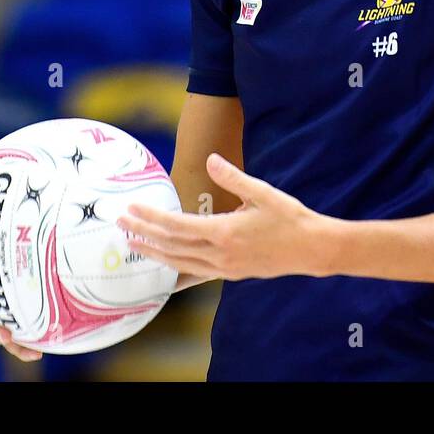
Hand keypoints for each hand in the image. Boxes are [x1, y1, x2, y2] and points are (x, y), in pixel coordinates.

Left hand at [116, 153, 329, 280]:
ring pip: (180, 263)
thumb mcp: (262, 192)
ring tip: (133, 244)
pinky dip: (175, 267)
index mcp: (225, 232)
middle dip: (144, 235)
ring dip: (154, 253)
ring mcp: (225, 268)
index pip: (177, 226)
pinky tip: (165, 265)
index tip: (132, 208)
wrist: (313, 250)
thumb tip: (211, 160)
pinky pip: (195, 272)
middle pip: (171, 246)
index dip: (151, 217)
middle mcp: (220, 255)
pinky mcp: (231, 274)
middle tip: (120, 224)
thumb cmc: (290, 218)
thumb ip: (233, 177)